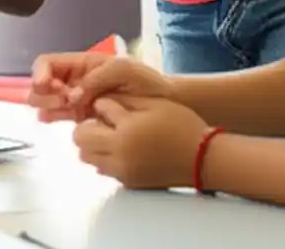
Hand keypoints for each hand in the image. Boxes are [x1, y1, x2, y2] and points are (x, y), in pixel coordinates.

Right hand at [29, 54, 172, 122]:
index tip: (44, 86)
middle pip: (44, 82)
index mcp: (84, 64)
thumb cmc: (148, 82)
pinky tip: (48, 120)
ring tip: (52, 114)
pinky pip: (61, 114)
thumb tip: (72, 95)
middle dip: (42, 92)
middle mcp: (77, 79)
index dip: (40, 73)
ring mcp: (78, 98)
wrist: (166, 106)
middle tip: (57, 102)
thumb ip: (97, 78)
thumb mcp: (125, 70)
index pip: (49, 63)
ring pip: (49, 99)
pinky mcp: (84, 115)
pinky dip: (51, 116)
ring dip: (45, 105)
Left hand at [73, 96, 208, 188]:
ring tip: (114, 135)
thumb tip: (97, 104)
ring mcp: (123, 172)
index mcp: (123, 134)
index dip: (98, 108)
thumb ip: (121, 101)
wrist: (204, 158)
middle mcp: (118, 156)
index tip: (108, 105)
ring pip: (88, 158)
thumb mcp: (152, 104)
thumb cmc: (181, 126)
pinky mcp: (129, 182)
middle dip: (87, 129)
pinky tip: (126, 149)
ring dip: (94, 145)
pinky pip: (104, 169)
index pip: (91, 117)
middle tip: (104, 122)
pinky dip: (106, 158)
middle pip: (80, 142)